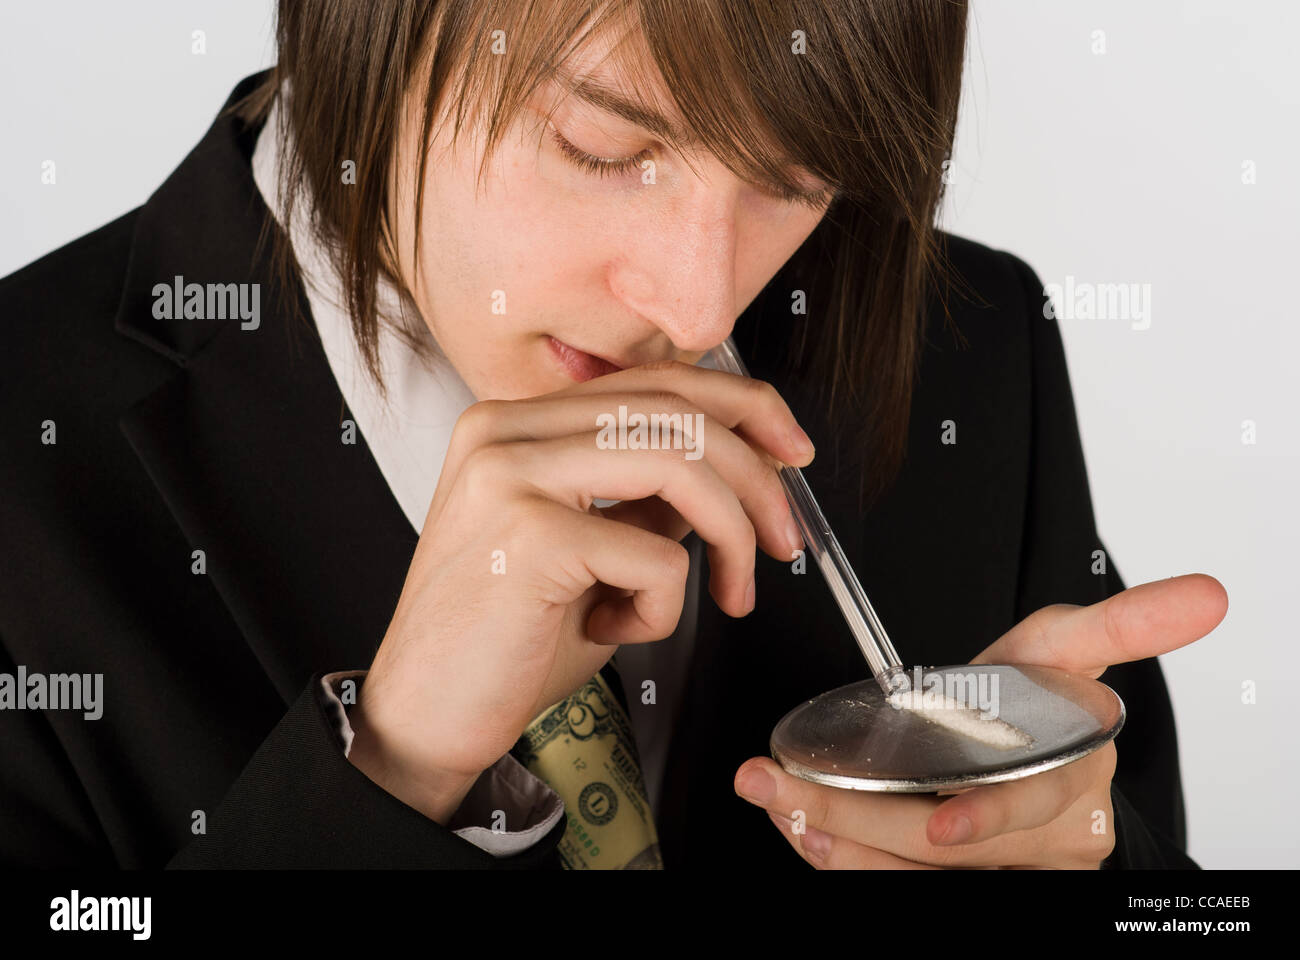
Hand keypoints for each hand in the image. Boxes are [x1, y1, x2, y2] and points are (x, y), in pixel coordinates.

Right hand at [348, 361, 812, 822]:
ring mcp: (511, 473)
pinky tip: (618, 630)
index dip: (743, 406)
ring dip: (731, 535)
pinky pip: (655, 554)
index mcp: (517, 422)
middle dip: (758, 477)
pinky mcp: (527, 533)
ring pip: (680, 463)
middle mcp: (506, 429)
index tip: (793, 451)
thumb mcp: (595, 552)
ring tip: (730, 595)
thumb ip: (649, 500)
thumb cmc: (507, 642)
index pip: (655, 381)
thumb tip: (739, 470)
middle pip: (678, 411)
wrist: (424, 718)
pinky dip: (665, 605)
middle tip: (783, 540)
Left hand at [735, 573, 1227, 867]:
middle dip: (859, 821)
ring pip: (915, 878)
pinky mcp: (964, 883)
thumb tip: (1206, 594)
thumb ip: (1125, 623)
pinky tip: (805, 830)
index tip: (942, 821)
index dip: (988, 817)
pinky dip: (846, 861)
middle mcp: (1042, 837)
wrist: (1021, 745)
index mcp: (1071, 775)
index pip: (1033, 806)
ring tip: (783, 808)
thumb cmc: (1037, 699)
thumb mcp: (1071, 646)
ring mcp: (1003, 870)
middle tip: (784, 790)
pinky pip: (900, 886)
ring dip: (839, 847)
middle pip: (948, 849)